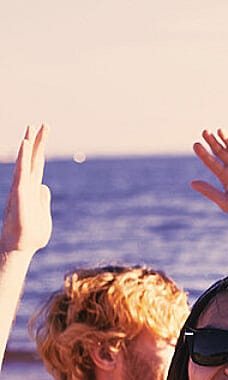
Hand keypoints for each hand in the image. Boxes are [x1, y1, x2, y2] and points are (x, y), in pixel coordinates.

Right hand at [0, 125, 51, 253]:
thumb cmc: (31, 234)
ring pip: (26, 161)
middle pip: (33, 159)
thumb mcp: (43, 214)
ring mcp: (22, 187)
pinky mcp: (20, 191)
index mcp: (33, 189)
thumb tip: (44, 187)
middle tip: (42, 124)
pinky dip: (23, 156)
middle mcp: (26, 185)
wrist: (20, 246)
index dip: (40, 150)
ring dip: (29, 144)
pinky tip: (25, 144)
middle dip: (37, 141)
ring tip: (32, 127)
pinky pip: (22, 170)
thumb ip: (43, 199)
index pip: (38, 165)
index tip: (43, 135)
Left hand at [190, 130, 227, 222]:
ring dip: (227, 139)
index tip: (196, 145)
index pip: (211, 162)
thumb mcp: (226, 203)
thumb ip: (210, 192)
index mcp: (225, 177)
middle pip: (221, 152)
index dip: (203, 154)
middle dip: (213, 142)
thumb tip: (192, 183)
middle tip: (205, 132)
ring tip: (219, 131)